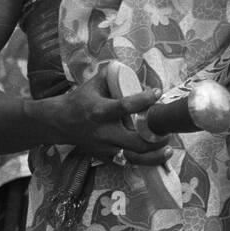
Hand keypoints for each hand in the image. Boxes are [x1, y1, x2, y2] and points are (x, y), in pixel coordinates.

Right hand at [31, 68, 171, 165]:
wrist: (61, 122)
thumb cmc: (81, 100)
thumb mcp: (94, 83)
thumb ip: (113, 75)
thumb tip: (132, 68)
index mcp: (100, 110)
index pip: (125, 106)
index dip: (144, 100)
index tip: (158, 92)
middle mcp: (103, 131)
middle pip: (135, 140)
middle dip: (155, 137)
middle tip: (167, 128)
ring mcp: (105, 147)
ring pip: (133, 157)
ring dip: (154, 155)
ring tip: (168, 148)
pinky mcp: (106, 157)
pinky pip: (128, 162)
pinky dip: (144, 161)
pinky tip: (156, 155)